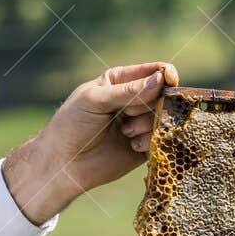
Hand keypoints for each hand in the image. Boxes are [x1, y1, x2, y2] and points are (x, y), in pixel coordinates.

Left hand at [2, 61, 178, 222]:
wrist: (64, 164)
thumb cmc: (72, 126)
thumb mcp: (96, 101)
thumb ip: (128, 91)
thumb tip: (161, 80)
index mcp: (120, 81)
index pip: (152, 72)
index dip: (164, 75)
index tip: (170, 80)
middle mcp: (134, 100)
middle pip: (162, 95)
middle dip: (149, 104)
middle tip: (127, 114)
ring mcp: (140, 124)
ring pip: (163, 118)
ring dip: (147, 125)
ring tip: (125, 133)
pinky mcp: (145, 146)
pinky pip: (161, 139)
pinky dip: (150, 141)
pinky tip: (132, 146)